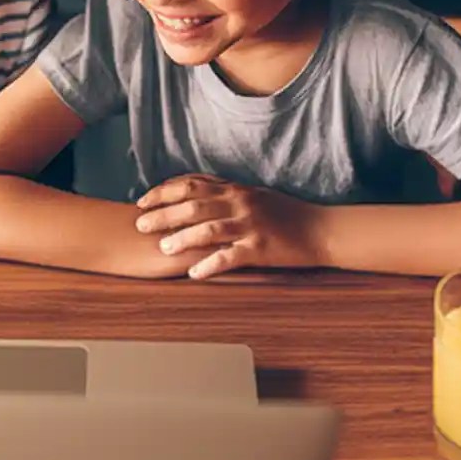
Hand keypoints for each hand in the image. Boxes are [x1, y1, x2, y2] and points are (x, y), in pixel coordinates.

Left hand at [135, 174, 325, 278]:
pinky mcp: (261, 248)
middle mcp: (239, 204)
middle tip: (140, 224)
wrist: (320, 229)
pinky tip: (194, 274)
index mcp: (234, 190)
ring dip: (183, 238)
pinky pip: (230, 257)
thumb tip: (192, 188)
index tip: (142, 201)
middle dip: (163, 214)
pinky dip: (210, 265)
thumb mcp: (252, 195)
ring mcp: (250, 226)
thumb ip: (223, 191)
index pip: (190, 185)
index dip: (163, 192)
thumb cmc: (284, 214)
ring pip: (209, 229)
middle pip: (193, 205)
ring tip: (164, 248)